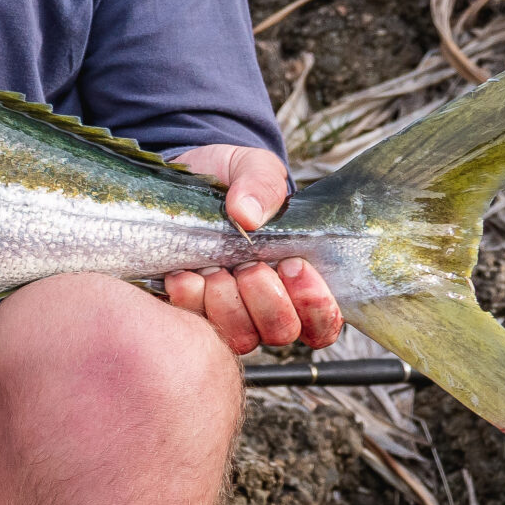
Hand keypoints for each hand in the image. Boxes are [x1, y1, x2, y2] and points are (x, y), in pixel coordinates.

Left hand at [161, 143, 341, 353]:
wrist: (181, 180)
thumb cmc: (229, 179)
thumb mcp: (251, 167)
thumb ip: (261, 183)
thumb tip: (247, 215)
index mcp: (298, 278)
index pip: (324, 321)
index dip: (315, 305)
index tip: (293, 266)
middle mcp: (266, 304)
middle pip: (283, 333)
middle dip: (268, 300)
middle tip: (250, 266)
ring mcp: (228, 312)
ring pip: (242, 337)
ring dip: (228, 304)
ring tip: (214, 268)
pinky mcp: (190, 310)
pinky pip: (196, 326)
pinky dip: (190, 300)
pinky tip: (182, 274)